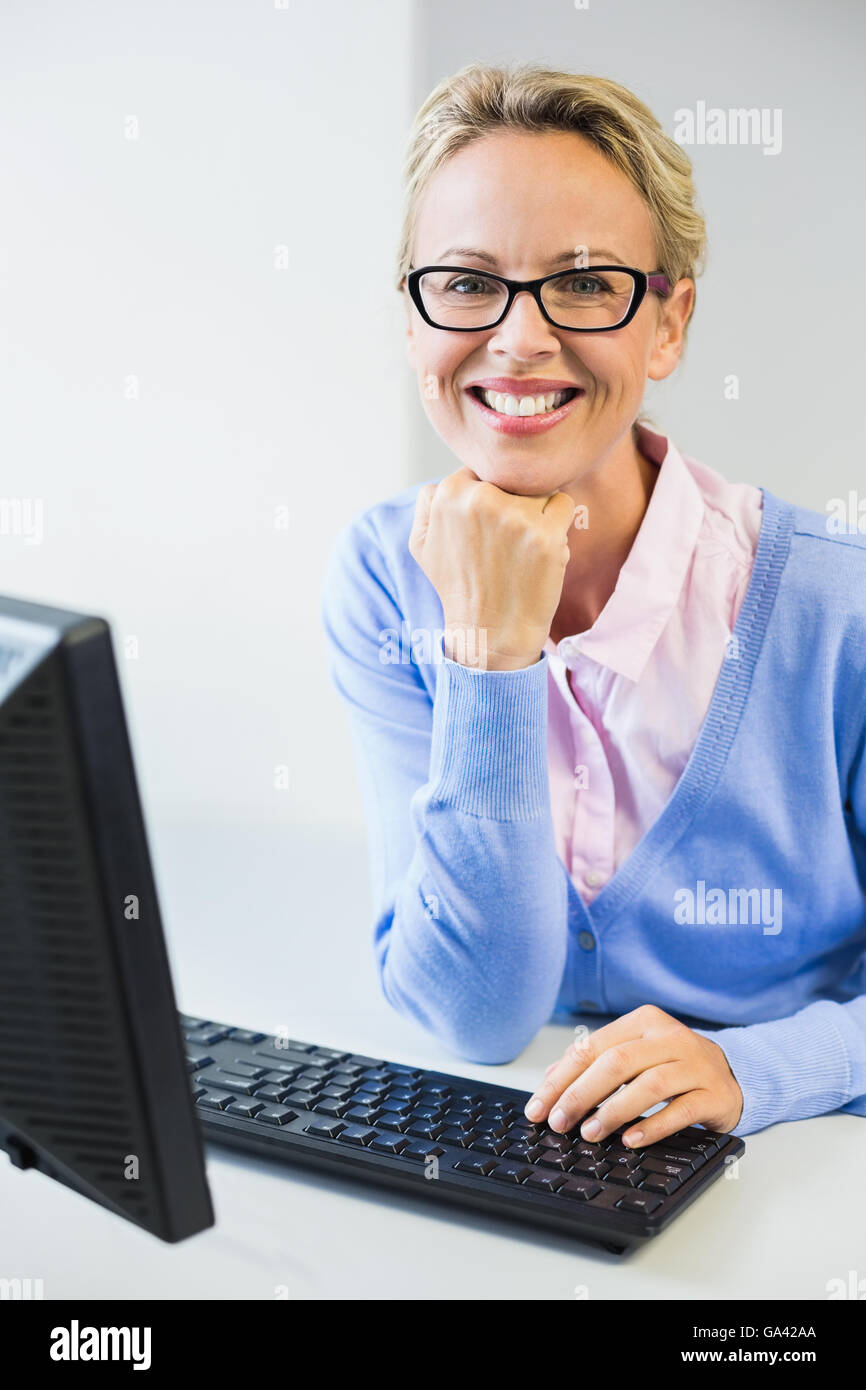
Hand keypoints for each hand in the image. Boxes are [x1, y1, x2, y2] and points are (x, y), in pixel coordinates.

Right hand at [408, 465, 577, 669]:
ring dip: (537, 513)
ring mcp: (515, 517)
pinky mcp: (546, 536)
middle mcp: (480, 499)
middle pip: (513, 478)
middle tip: (504, 544)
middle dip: (514, 503)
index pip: (484, 471)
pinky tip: (541, 550)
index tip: (486, 531)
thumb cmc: (458, 588)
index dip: (491, 499)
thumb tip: (442, 482)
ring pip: (539, 489)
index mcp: (449, 494)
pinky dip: (559, 524)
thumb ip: (428, 503)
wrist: (489, 633)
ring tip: (521, 549)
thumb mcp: (422, 544)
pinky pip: (563, 504)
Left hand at [524, 1005, 743, 1145]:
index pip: (592, 1047)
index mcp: (644, 1022)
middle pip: (617, 1063)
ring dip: (613, 1112)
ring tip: (590, 1133)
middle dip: (581, 1095)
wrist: (732, 1077)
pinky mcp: (714, 1093)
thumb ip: (596, 1063)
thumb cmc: (674, 1067)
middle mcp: (670, 1037)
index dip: (562, 1078)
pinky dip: (652, 1126)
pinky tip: (631, 1140)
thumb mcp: (636, 1055)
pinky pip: (680, 1110)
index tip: (540, 1107)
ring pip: (648, 1084)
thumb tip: (552, 1081)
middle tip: (560, 1123)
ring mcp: (695, 1064)